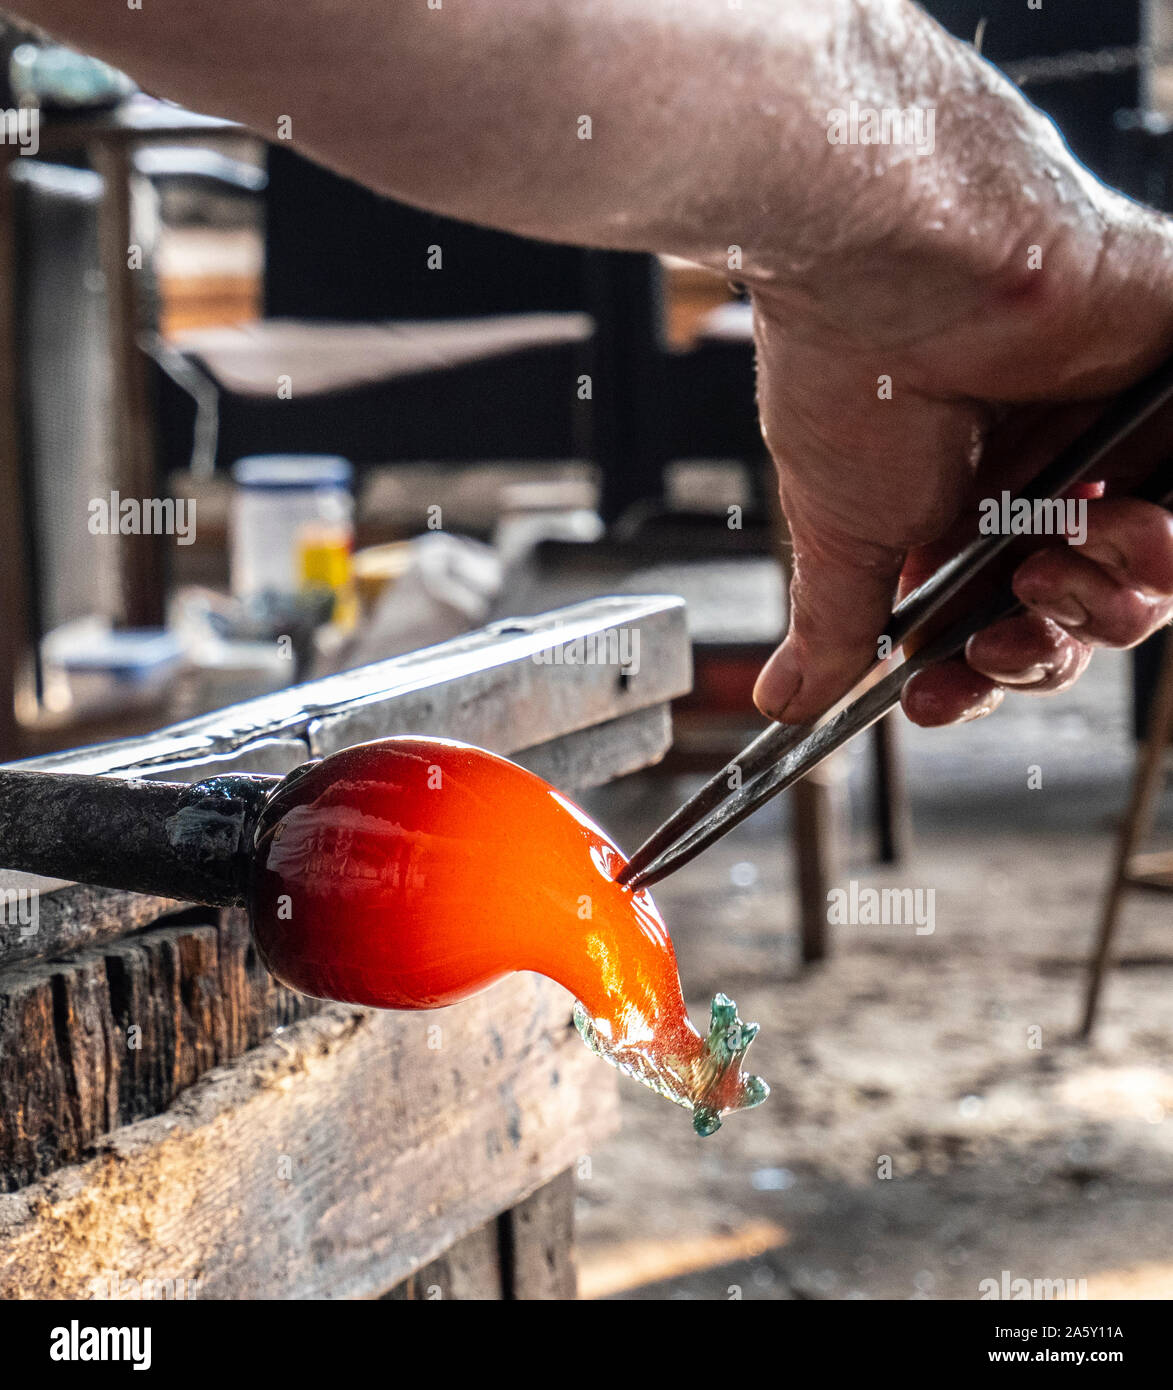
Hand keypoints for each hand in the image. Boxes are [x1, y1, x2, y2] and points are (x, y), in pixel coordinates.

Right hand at [748, 10, 1172, 727]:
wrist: (895, 262)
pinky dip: (1172, 545)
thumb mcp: (838, 533)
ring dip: (1112, 597)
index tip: (938, 697)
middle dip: (1046, 646)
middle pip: (1079, 611)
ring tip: (1064, 556)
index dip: (976, 675)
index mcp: (961, 506)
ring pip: (1150, 570)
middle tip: (1012, 628)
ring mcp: (1112, 431)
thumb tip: (783, 697)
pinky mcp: (1170, 389)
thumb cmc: (850, 372)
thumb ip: (833, 626)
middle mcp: (1039, 472)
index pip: (995, 621)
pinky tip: (1120, 525)